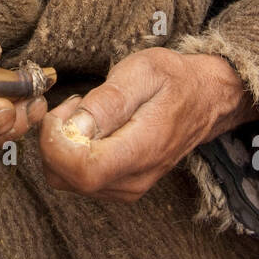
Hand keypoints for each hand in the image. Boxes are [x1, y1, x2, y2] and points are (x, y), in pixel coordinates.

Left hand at [39, 48, 257, 202]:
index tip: (62, 111)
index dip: (56, 142)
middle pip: (65, 177)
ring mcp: (127, 187)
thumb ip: (109, 100)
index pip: (83, 171)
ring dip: (59, 145)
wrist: (206, 98)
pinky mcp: (119, 186)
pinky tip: (86, 126)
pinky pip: (75, 178)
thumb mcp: (144, 71)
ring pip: (65, 179)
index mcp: (142, 150)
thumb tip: (76, 127)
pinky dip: (68, 153)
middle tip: (71, 105)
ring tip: (82, 111)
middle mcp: (134, 179)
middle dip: (52, 139)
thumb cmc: (175, 79)